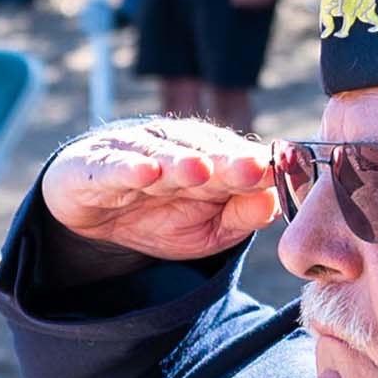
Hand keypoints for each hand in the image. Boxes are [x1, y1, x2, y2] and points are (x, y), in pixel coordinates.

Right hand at [37, 117, 291, 260]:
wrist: (93, 209)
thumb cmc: (159, 214)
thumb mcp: (210, 228)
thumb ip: (244, 214)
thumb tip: (274, 200)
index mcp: (211, 159)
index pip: (240, 160)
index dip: (261, 167)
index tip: (283, 174)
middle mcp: (177, 148)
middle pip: (206, 153)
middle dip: (229, 161)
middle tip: (252, 170)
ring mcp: (136, 153)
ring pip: (163, 155)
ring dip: (182, 162)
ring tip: (200, 171)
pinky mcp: (97, 165)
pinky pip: (113, 166)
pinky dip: (128, 168)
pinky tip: (145, 173)